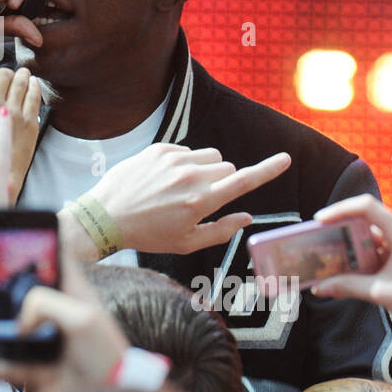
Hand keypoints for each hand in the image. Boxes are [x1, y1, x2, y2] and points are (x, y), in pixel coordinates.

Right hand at [0, 66, 42, 204]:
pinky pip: (34, 96)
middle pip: (2, 76)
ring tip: (23, 74)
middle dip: (6, 73)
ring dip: (22, 75)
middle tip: (8, 75)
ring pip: (20, 82)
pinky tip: (34, 84)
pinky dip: (35, 86)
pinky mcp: (30, 122)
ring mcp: (13, 112)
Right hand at [0, 260, 129, 391]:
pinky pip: (3, 366)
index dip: (29, 250)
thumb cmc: (105, 356)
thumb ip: (44, 303)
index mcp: (72, 294)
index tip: (1, 245)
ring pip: (4, 331)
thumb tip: (17, 321)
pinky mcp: (36, 371)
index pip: (50, 261)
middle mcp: (56, 315)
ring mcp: (44, 343)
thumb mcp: (81, 317)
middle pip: (16, 297)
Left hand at [84, 144, 290, 254]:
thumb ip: (221, 231)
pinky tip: (163, 180)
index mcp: (200, 201)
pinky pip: (187, 150)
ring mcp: (173, 159)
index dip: (268, 170)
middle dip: (223, 181)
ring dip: (206, 169)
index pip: (243, 181)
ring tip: (180, 189)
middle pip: (227, 168)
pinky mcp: (159, 148)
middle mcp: (189, 176)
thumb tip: (247, 218)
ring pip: (209, 156)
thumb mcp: (187, 243)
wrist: (106, 215)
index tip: (285, 159)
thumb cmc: (148, 234)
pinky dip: (183, 163)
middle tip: (200, 199)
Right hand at [311, 194, 391, 328]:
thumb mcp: (381, 293)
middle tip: (320, 238)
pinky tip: (349, 270)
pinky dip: (361, 256)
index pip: (366, 207)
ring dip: (350, 244)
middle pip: (365, 219)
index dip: (340, 210)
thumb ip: (348, 286)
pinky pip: (377, 250)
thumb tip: (319, 287)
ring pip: (370, 236)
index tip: (320, 221)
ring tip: (330, 255)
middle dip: (341, 227)